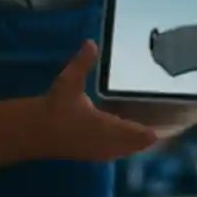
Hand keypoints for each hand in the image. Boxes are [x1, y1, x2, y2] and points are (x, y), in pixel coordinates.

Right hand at [38, 40, 158, 161]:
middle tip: (162, 132)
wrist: (33, 131)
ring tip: (147, 138)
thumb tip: (91, 42)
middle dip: (145, 140)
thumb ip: (82, 62)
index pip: (133, 133)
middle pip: (132, 145)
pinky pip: (112, 154)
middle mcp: (103, 142)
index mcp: (103, 126)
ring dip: (134, 146)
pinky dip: (122, 149)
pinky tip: (124, 145)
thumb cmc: (53, 107)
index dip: (147, 134)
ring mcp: (96, 151)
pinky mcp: (89, 154)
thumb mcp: (69, 82)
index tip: (163, 131)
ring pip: (122, 151)